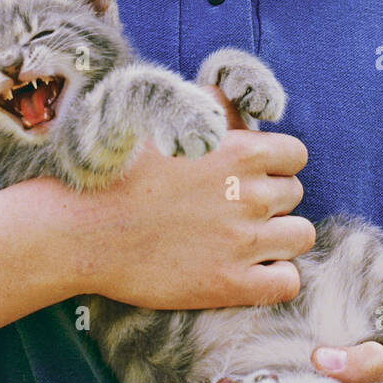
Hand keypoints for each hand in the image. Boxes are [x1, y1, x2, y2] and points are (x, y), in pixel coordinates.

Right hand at [43, 84, 313, 308]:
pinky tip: (249, 271)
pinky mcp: (229, 284)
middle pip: (294, 193)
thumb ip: (209, 108)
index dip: (276, 164)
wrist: (82, 231)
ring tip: (247, 240)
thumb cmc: (118, 173)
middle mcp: (250, 195)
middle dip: (272, 199)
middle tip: (235, 208)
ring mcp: (243, 242)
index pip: (296, 155)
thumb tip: (234, 98)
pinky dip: (276, 276)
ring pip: (301, 235)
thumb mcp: (163, 123)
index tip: (252, 174)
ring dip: (279, 237)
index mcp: (240, 152)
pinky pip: (287, 281)